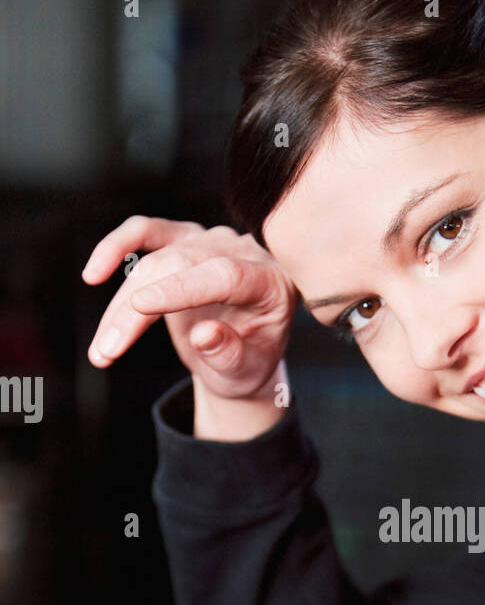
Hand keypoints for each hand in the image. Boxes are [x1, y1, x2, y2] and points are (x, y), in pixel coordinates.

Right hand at [82, 217, 296, 399]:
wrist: (245, 354)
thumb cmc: (250, 363)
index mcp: (269, 283)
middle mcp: (242, 253)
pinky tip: (94, 273)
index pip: (224, 275)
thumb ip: (231, 355)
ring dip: (120, 303)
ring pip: (155, 259)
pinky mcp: (184, 239)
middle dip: (135, 311)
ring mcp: (212, 242)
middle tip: (107, 352)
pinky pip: (146, 232)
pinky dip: (117, 247)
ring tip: (103, 349)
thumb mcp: (247, 372)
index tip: (140, 306)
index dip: (181, 289)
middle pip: (179, 268)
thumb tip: (204, 335)